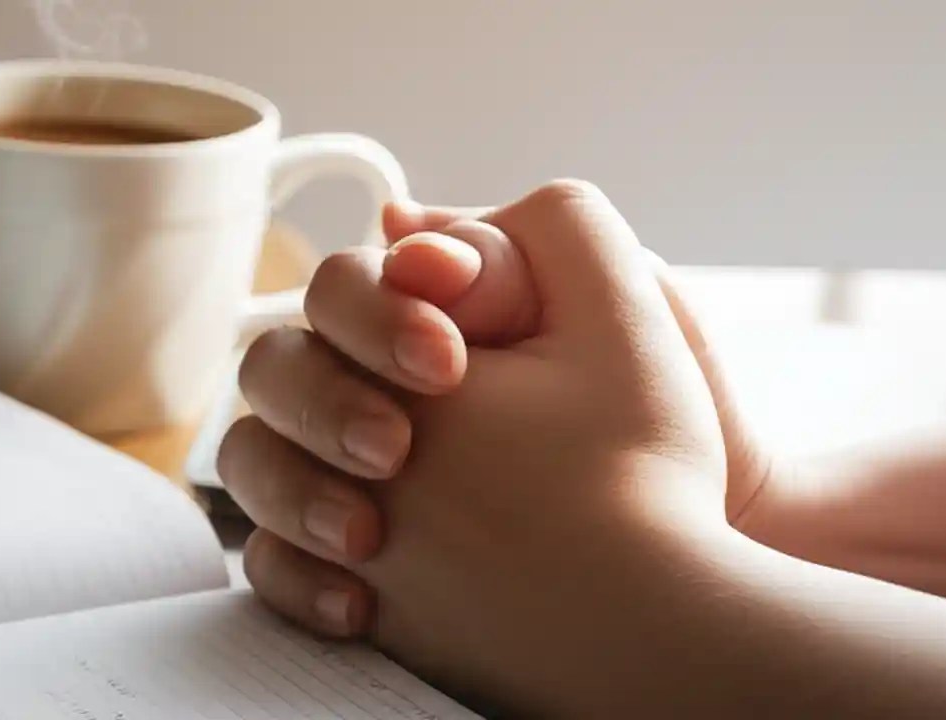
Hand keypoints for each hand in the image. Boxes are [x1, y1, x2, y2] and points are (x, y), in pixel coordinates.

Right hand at [220, 193, 776, 638]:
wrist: (692, 553)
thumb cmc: (655, 427)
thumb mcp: (617, 309)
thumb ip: (520, 248)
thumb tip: (397, 221)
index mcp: (424, 318)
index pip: (343, 290)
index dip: (374, 316)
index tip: (446, 365)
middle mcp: (370, 391)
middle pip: (278, 370)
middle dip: (325, 405)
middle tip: (395, 450)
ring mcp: (347, 480)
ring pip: (254, 462)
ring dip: (294, 494)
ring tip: (366, 539)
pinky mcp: (350, 567)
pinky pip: (275, 565)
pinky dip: (299, 580)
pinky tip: (360, 608)